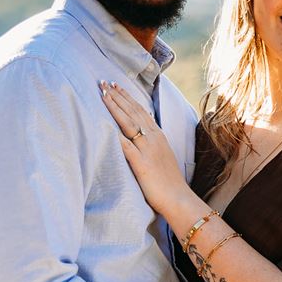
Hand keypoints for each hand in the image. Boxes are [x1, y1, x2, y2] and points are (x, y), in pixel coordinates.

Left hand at [100, 81, 188, 220]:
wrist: (179, 199)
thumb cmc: (169, 183)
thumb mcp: (161, 158)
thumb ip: (150, 146)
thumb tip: (138, 139)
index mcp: (158, 136)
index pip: (140, 111)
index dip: (126, 97)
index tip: (115, 86)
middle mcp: (153, 138)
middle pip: (132, 112)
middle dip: (117, 96)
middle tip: (103, 82)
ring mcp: (148, 150)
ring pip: (128, 122)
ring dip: (115, 106)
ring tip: (102, 93)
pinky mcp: (142, 163)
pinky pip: (125, 145)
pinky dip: (115, 133)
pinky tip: (103, 122)